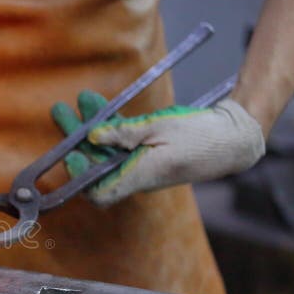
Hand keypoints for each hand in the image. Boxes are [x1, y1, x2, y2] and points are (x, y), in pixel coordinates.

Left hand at [50, 90, 265, 206]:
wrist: (233, 139)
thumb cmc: (200, 135)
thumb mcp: (158, 127)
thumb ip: (123, 133)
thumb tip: (91, 136)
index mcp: (139, 177)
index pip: (98, 193)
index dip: (79, 176)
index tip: (71, 152)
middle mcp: (136, 177)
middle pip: (95, 165)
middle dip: (76, 139)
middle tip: (59, 112)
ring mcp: (140, 166)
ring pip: (106, 151)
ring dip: (90, 127)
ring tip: (78, 99)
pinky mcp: (146, 155)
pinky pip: (121, 144)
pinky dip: (110, 126)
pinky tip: (98, 104)